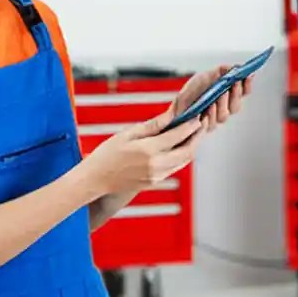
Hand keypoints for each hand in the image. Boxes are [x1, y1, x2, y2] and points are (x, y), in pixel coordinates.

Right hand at [77, 106, 206, 197]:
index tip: (196, 117)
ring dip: (191, 147)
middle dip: (197, 138)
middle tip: (201, 125)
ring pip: (184, 161)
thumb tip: (172, 115)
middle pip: (188, 152)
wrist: (96, 179)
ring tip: (193, 134)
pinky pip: (175, 167)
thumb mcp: (128, 134)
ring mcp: (157, 176)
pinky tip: (179, 146)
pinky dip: (181, 156)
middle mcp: (156, 165)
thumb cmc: (107, 154)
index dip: (191, 125)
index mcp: (148, 150)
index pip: (178, 135)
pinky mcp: (155, 181)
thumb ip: (153, 125)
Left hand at [171, 65, 252, 134]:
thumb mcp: (206, 76)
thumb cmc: (192, 92)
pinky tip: (209, 107)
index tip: (247, 75)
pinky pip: (210, 123)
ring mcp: (214, 119)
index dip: (247, 85)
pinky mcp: (204, 127)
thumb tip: (234, 67)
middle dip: (236, 94)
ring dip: (223, 103)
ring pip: (224, 115)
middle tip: (234, 83)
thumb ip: (221, 71)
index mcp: (228, 97)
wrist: (177, 105)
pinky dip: (210, 114)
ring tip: (220, 94)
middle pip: (236, 106)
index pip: (243, 93)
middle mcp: (223, 109)